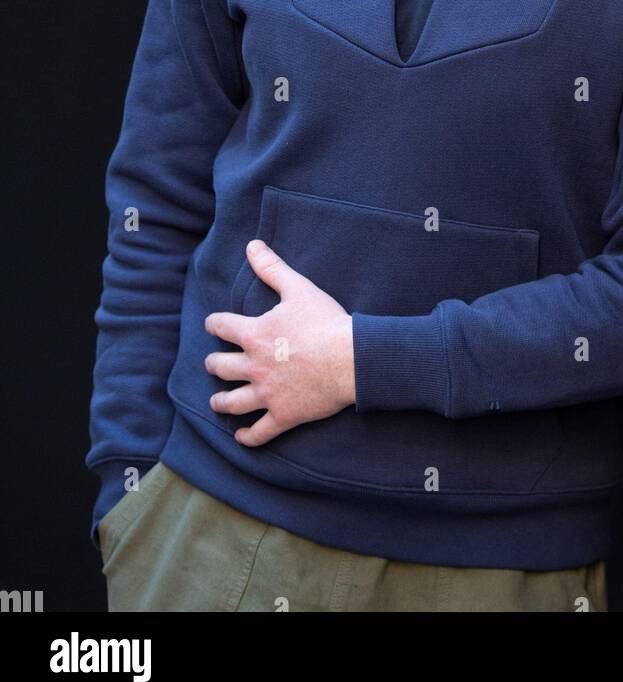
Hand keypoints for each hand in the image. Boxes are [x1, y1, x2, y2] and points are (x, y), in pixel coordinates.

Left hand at [203, 238, 355, 446]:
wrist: (351, 358)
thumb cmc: (325, 321)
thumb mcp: (298, 288)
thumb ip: (271, 267)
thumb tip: (252, 244)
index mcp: (254, 334)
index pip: (221, 326)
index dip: (214, 324)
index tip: (212, 324)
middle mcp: (253, 365)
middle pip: (220, 367)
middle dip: (214, 364)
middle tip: (214, 364)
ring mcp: (267, 393)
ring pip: (232, 402)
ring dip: (221, 402)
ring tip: (217, 401)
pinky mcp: (284, 415)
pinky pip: (259, 432)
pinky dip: (248, 437)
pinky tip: (241, 436)